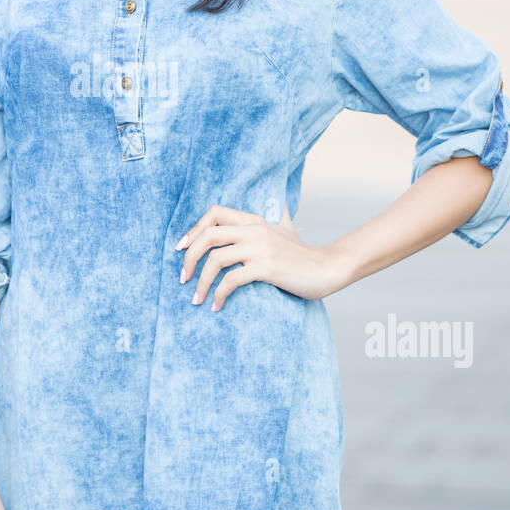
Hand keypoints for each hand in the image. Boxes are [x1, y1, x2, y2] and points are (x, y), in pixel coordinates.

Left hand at [175, 203, 350, 309]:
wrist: (327, 269)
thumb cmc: (302, 255)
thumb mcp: (285, 228)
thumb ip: (274, 217)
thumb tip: (274, 204)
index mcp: (254, 220)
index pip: (214, 212)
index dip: (193, 229)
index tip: (182, 249)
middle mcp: (254, 230)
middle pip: (208, 236)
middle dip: (189, 258)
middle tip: (184, 278)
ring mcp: (260, 248)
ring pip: (215, 260)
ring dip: (200, 282)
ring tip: (196, 299)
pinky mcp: (266, 268)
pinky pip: (231, 280)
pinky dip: (219, 294)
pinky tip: (217, 306)